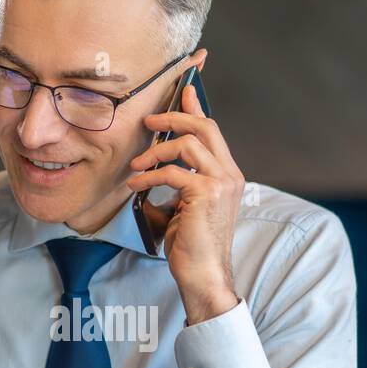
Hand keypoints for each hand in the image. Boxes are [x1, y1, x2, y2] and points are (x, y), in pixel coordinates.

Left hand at [126, 80, 244, 324]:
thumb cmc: (193, 247)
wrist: (204, 276)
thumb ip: (182, 182)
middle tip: (149, 121)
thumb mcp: (186, 207)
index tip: (182, 91)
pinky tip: (136, 184)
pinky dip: (149, 175)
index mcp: (228, 175)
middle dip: (174, 118)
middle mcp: (230, 175)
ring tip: (137, 163)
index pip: (213, 130)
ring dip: (156, 150)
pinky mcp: (205, 194)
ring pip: (188, 143)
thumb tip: (160, 165)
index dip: (196, 108)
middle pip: (205, 127)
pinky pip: (172, 172)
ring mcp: (221, 183)